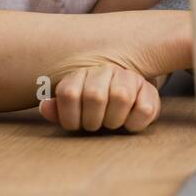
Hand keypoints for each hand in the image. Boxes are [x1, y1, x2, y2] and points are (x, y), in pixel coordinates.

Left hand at [39, 62, 162, 132]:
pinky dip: (134, 123)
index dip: (70, 117)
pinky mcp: (149, 90)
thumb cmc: (93, 110)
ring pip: (121, 97)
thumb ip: (58, 110)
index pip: (68, 93)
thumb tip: (45, 107)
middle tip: (95, 125)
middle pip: (94, 95)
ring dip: (114, 120)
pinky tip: (129, 122)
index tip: (76, 124)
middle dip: (93, 121)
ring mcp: (129, 78)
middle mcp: (105, 70)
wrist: (126, 99)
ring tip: (112, 123)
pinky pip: (143, 109)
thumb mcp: (73, 110)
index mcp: (81, 73)